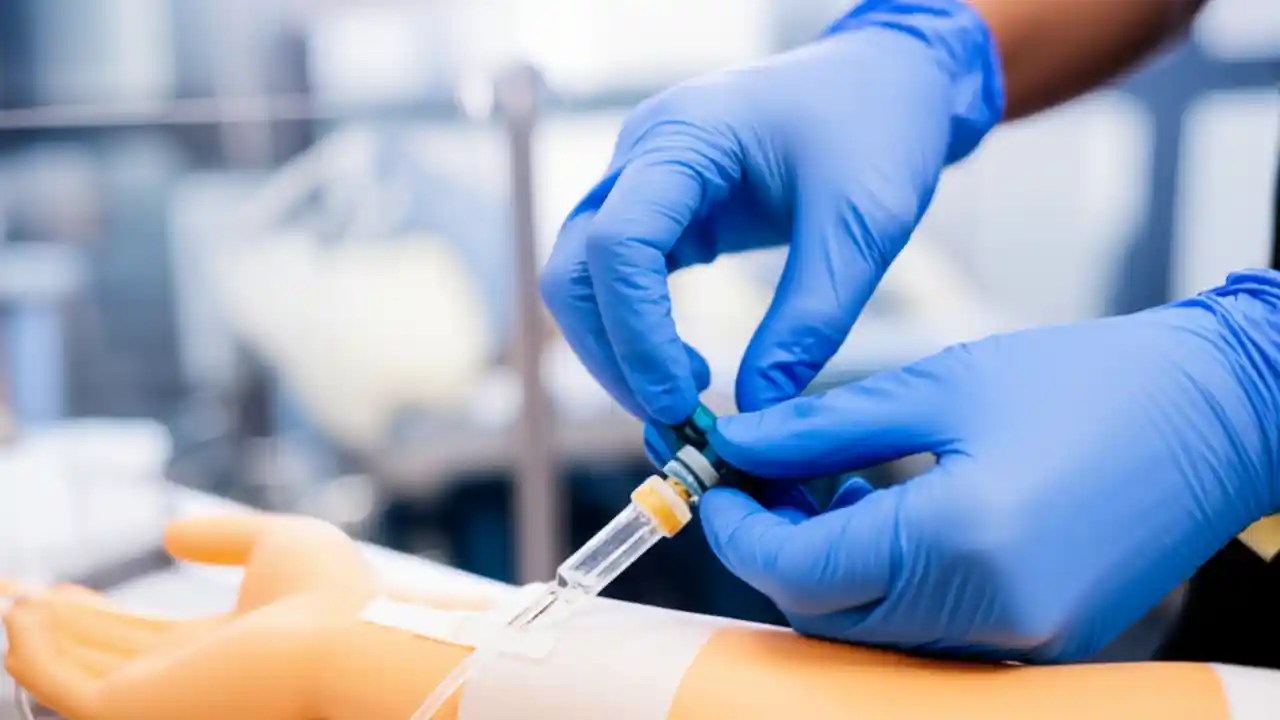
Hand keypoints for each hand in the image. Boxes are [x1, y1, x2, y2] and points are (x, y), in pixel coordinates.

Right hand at [4, 515, 378, 719]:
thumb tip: (169, 534)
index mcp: (226, 651)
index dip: (98, 615)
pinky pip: (68, 689)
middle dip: (57, 627)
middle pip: (104, 655)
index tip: (60, 589)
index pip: (145, 638)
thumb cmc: (332, 594)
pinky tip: (18, 617)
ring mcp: (162, 699)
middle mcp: (190, 683)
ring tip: (8, 599)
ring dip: (39, 637)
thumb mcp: (278, 544)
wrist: (347, 640)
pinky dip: (36, 656)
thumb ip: (225, 537)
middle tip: (13, 594)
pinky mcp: (136, 710)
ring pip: (81, 671)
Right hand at [540, 0, 1002, 424]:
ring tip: (687, 401)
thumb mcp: (862, 227)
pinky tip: (690, 370)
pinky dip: (637, 334)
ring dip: (617, 351)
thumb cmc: (878, 129)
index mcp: (685, 137)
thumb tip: (757, 413)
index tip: (683, 402)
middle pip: (576, 269)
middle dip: (613, 354)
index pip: (619, 243)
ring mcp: (641, 180)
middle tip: (676, 419)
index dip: (637, 335)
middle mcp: (642, 154)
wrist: (885, 79)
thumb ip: (810, 320)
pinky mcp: (658, 210)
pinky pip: (618, 280)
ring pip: (583, 279)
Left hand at [700, 271, 1279, 661]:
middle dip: (776, 548)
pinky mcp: (1042, 642)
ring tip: (825, 484)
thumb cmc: (1088, 380)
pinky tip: (884, 514)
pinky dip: (886, 583)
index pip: (797, 571)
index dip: (739, 530)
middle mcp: (990, 614)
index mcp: (960, 542)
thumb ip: (822, 428)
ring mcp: (1022, 641)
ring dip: (828, 567)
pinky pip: (928, 630)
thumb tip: (739, 442)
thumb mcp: (938, 386)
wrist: (1219, 413)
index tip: (718, 484)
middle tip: (762, 478)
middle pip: (825, 613)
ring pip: (872, 628)